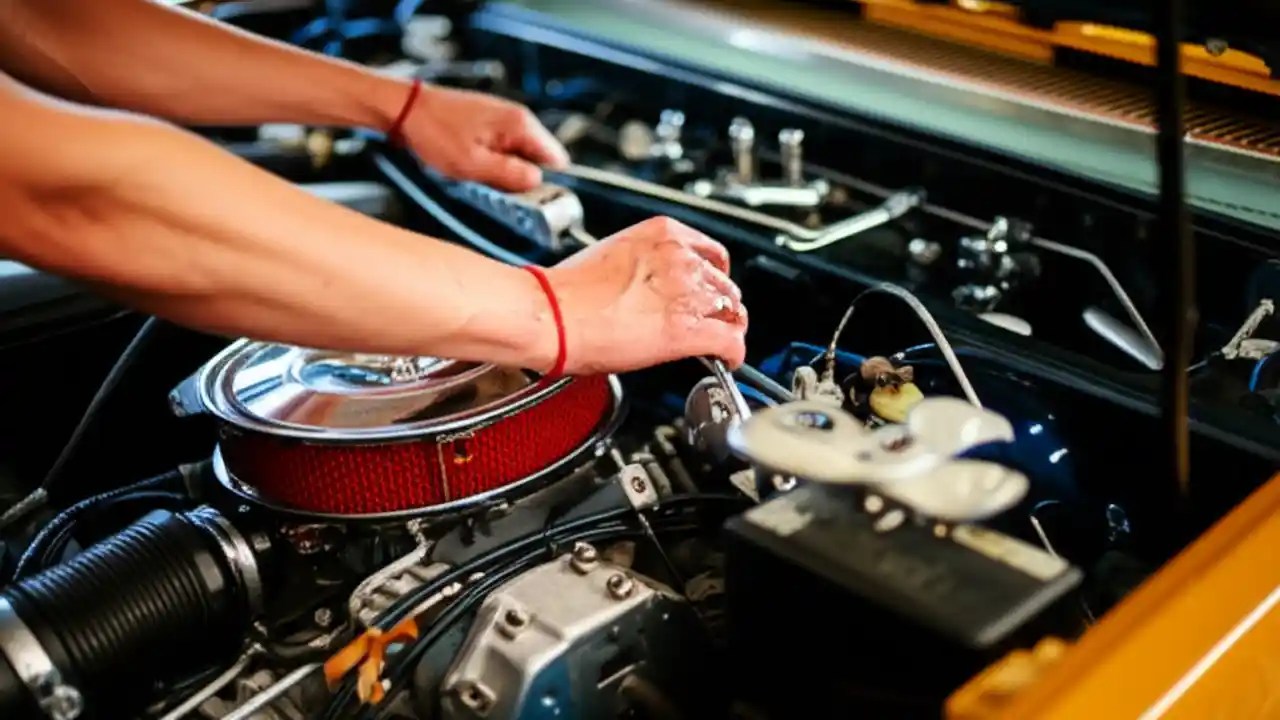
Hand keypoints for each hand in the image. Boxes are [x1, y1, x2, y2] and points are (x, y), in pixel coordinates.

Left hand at [400, 85, 568, 191]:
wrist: (404, 109)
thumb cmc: (435, 133)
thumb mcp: (473, 164)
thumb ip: (510, 175)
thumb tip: (537, 183)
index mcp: (520, 124)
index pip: (556, 159)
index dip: (547, 182)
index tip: (531, 199)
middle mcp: (517, 118)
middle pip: (538, 160)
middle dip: (523, 179)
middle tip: (497, 190)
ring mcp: (502, 119)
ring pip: (519, 157)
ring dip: (504, 172)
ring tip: (478, 177)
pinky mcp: (488, 124)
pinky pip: (502, 150)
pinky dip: (492, 163)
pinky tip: (472, 166)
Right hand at [544, 217, 747, 373]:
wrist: (551, 315)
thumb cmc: (566, 292)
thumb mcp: (613, 254)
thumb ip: (646, 265)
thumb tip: (653, 287)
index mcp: (663, 233)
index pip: (712, 253)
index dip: (712, 278)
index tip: (707, 291)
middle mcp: (681, 257)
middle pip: (725, 283)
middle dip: (718, 305)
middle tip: (705, 322)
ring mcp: (687, 293)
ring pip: (733, 311)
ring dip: (727, 327)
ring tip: (716, 342)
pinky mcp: (687, 330)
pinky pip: (732, 342)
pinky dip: (734, 354)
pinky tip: (727, 361)